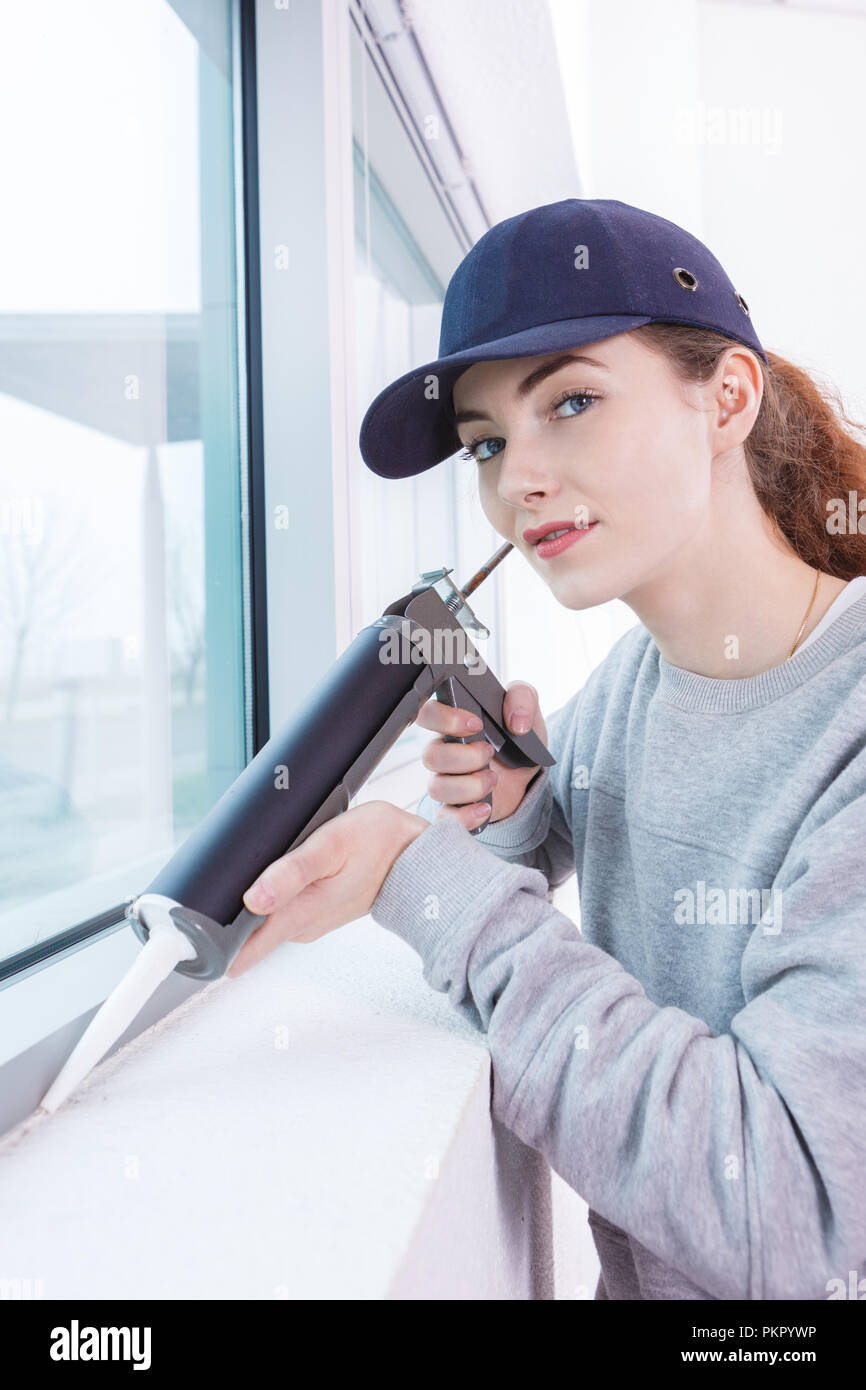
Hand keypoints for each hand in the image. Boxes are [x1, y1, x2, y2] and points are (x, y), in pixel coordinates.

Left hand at [226, 802, 428, 977]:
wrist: (417, 857)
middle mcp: (300, 926)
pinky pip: (278, 910)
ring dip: (247, 900)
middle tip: (212, 882)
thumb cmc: (379, 844)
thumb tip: (253, 897)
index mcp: (300, 915)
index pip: (242, 949)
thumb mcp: (332, 846)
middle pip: (244, 931)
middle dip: (223, 911)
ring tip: (244, 871)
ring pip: (261, 918)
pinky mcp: (314, 912)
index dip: (209, 947)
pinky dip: (268, 896)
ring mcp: (307, 921)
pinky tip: (272, 874)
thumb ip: (291, 872)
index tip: (184, 938)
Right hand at [417, 680, 547, 829]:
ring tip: (494, 779)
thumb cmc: (517, 737)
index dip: (444, 719)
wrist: (528, 773)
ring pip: (436, 788)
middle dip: (463, 757)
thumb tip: (516, 722)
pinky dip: (464, 817)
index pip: (427, 714)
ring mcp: (447, 782)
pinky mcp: (456, 809)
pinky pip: (444, 819)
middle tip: (490, 753)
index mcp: (453, 723)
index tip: (475, 724)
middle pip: (430, 756)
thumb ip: (523, 697)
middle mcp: (443, 751)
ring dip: (468, 786)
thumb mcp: (526, 710)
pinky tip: (486, 808)